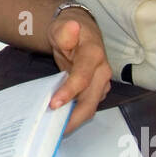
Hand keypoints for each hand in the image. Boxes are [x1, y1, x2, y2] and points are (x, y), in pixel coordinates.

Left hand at [46, 11, 111, 133]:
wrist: (79, 33)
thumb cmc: (68, 31)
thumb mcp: (62, 26)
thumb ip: (65, 30)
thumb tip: (72, 28)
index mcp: (93, 55)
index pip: (83, 77)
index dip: (69, 92)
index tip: (54, 104)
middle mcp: (102, 71)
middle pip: (90, 100)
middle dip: (73, 117)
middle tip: (53, 130)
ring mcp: (101, 83)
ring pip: (89, 107)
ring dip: (74, 120)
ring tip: (54, 129)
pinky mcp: (96, 91)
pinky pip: (86, 106)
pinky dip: (74, 115)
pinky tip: (60, 122)